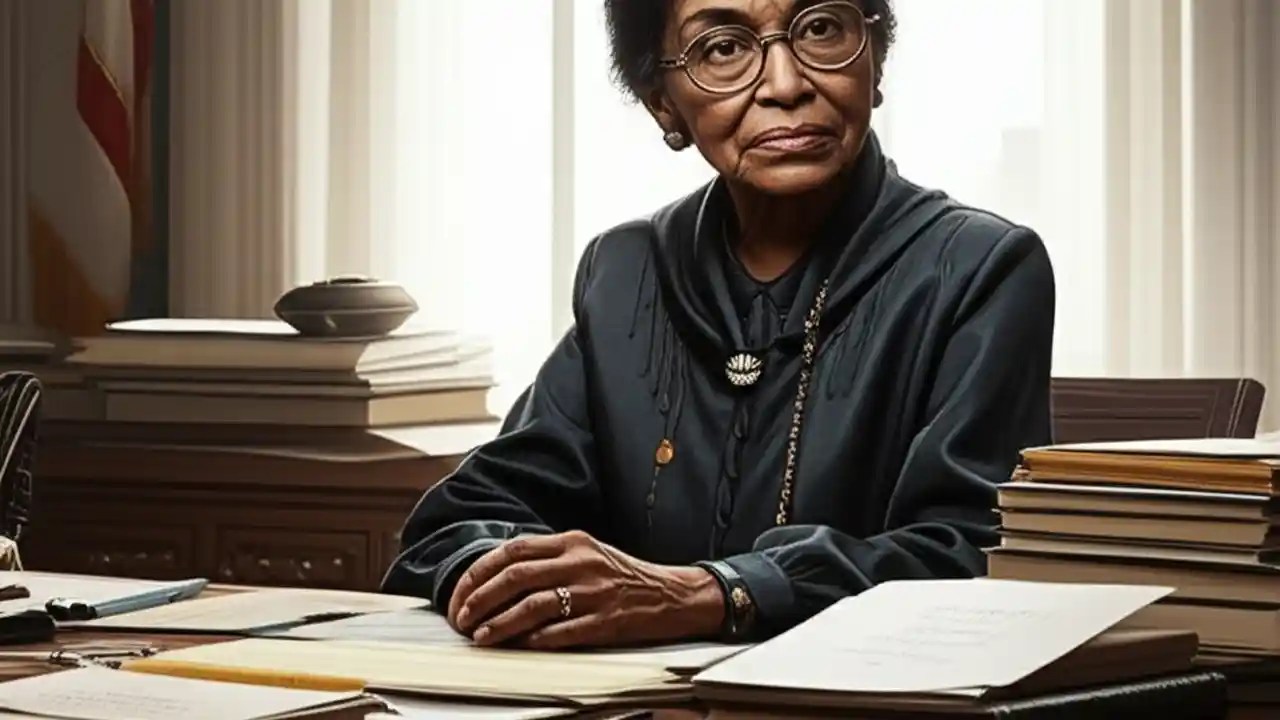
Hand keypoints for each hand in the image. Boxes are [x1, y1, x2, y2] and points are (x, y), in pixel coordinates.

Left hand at [447, 530, 723, 649]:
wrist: (672, 594)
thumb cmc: (622, 575)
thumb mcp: (586, 553)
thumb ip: (548, 557)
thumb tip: (497, 575)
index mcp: (572, 541)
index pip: (512, 550)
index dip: (479, 572)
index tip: (461, 593)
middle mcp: (580, 562)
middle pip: (516, 576)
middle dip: (480, 599)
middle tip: (462, 618)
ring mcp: (594, 591)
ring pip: (533, 605)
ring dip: (500, 623)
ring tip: (481, 637)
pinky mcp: (605, 621)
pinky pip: (562, 631)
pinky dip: (534, 640)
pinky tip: (518, 647)